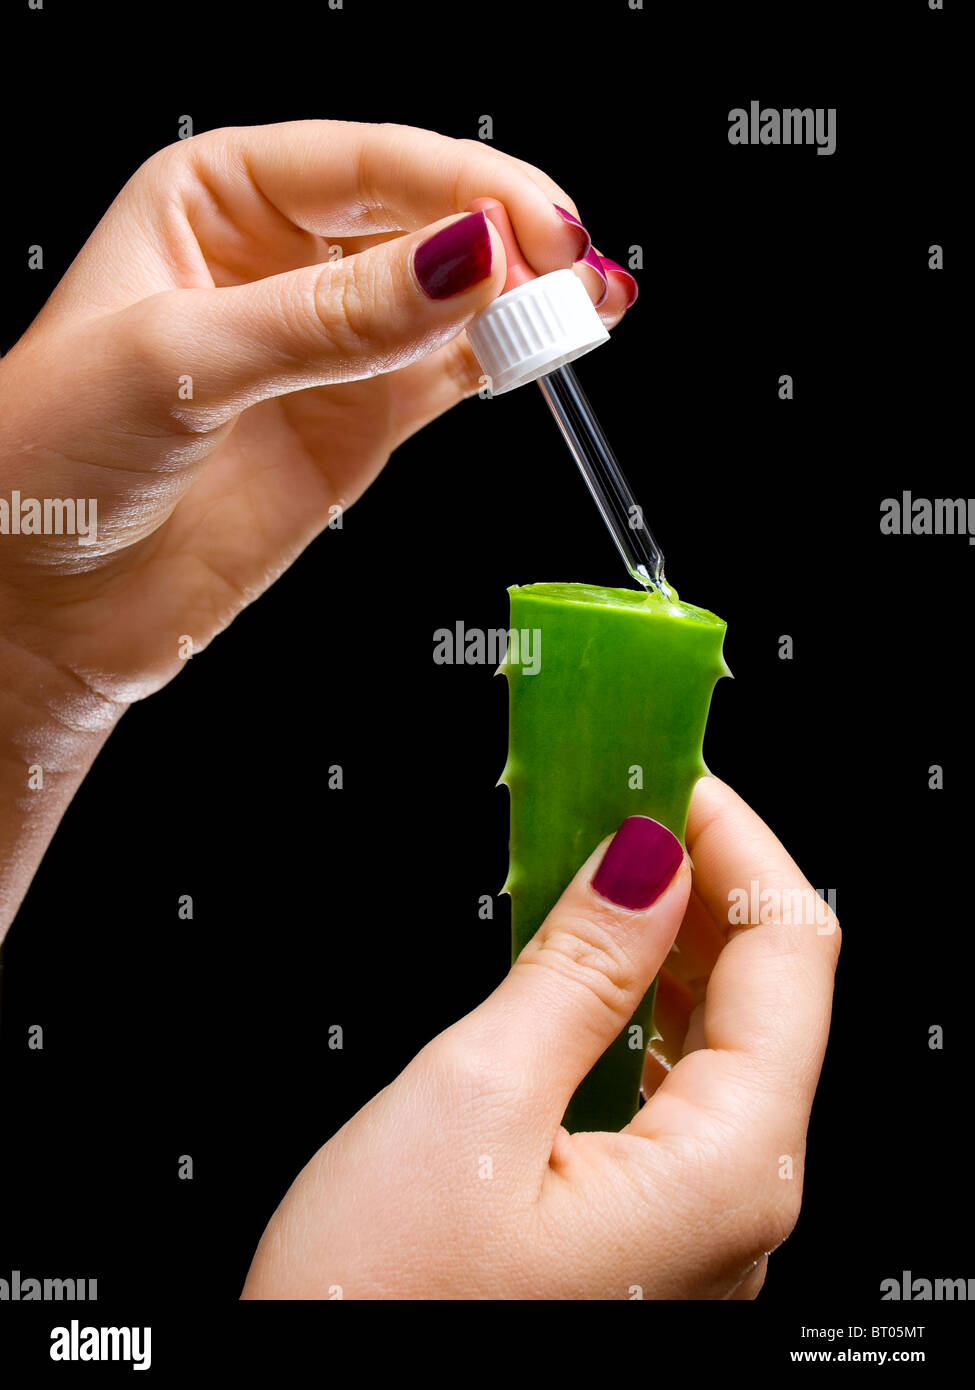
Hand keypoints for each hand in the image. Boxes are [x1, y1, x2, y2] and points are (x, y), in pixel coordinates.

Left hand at [0, 119, 633, 701]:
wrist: (44, 602)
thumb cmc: (53, 456)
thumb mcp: (184, 363)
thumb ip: (330, 318)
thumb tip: (464, 262)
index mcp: (217, 196)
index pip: (365, 164)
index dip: (459, 186)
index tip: (531, 226)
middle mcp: (281, 259)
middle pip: (422, 219)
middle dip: (502, 236)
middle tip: (569, 267)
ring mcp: (328, 344)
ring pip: (450, 298)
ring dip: (520, 300)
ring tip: (583, 308)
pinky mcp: (358, 423)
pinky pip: (448, 376)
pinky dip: (502, 364)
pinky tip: (544, 352)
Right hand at [241, 776, 840, 1299]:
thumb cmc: (379, 1307)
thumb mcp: (476, 1098)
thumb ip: (579, 967)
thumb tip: (645, 856)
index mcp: (728, 1170)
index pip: (790, 952)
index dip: (736, 841)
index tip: (669, 769)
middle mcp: (737, 1206)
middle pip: (765, 995)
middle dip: (700, 880)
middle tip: (619, 798)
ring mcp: (695, 1227)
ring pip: (716, 1041)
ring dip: (665, 939)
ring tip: (596, 864)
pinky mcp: (642, 1232)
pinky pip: (670, 1092)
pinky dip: (634, 1009)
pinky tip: (585, 967)